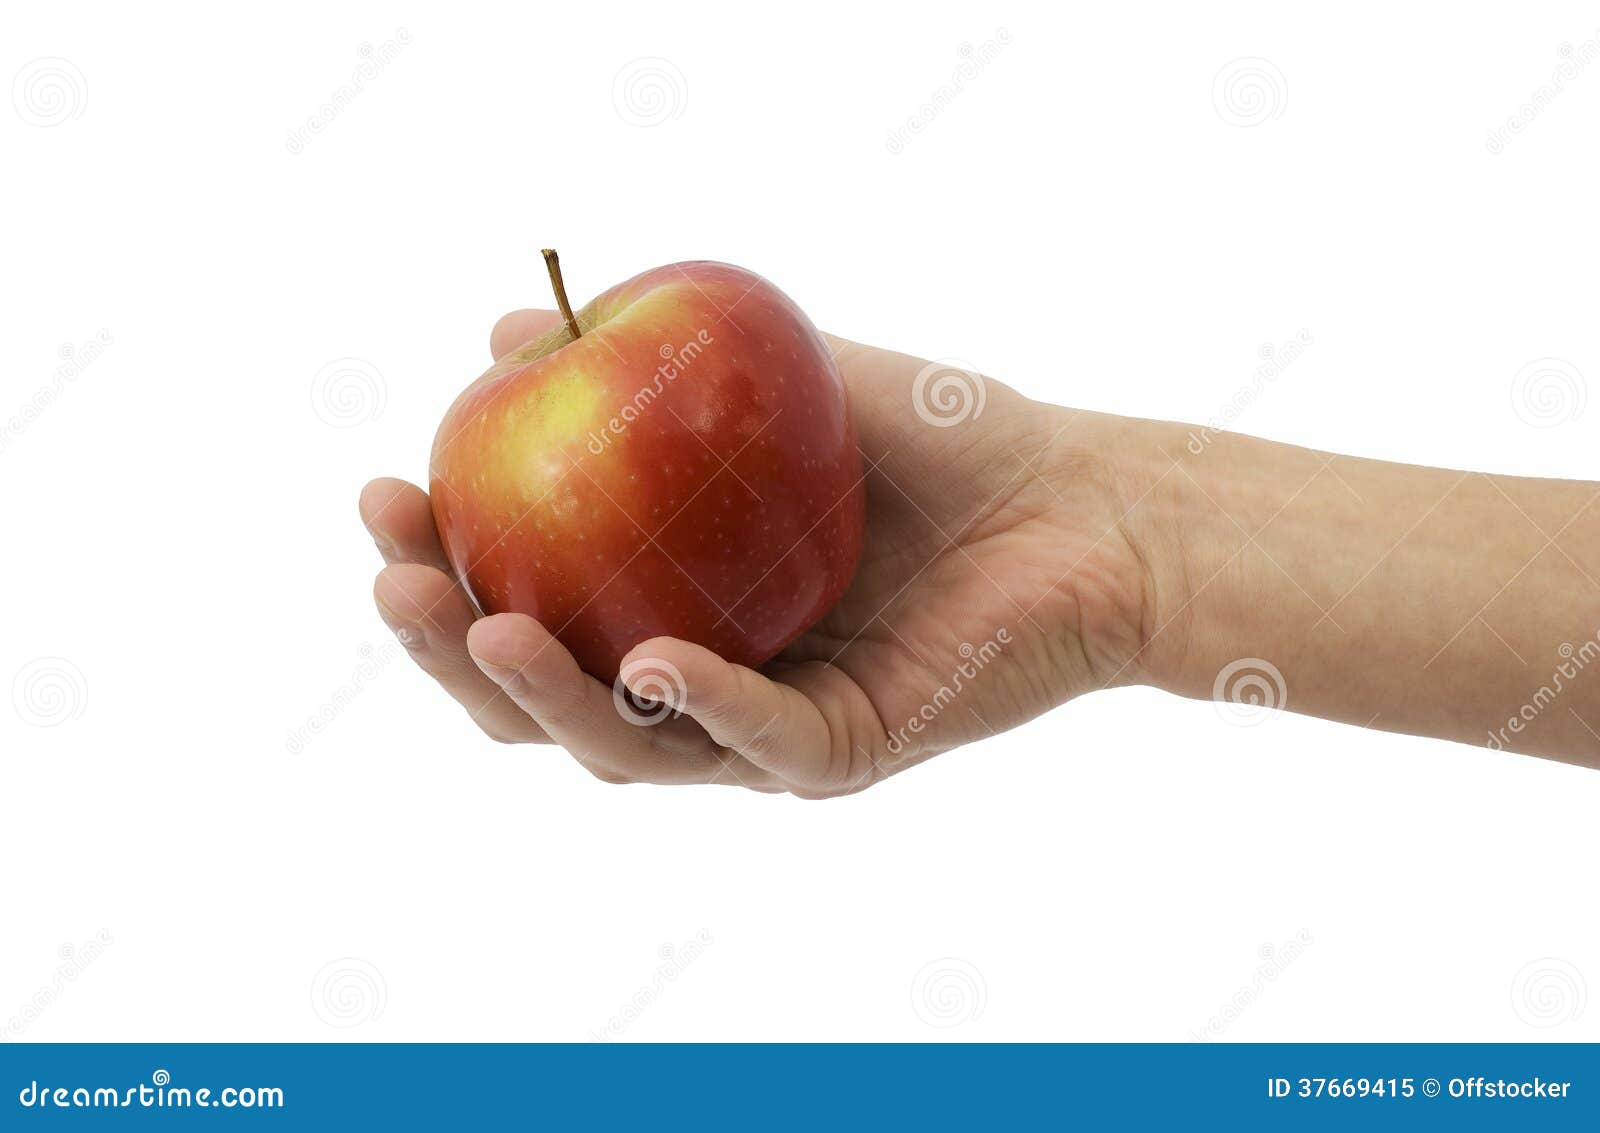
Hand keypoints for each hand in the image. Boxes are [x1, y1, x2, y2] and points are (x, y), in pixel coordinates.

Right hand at [360, 310, 1155, 795]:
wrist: (1079, 500)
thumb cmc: (935, 440)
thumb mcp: (773, 378)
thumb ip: (645, 361)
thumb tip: (506, 330)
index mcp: (665, 603)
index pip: (525, 607)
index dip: (441, 569)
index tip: (386, 492)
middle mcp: (698, 681)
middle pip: (543, 701)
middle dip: (451, 653)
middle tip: (397, 583)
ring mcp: (762, 730)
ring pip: (626, 749)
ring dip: (543, 699)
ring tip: (484, 628)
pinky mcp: (840, 755)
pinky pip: (755, 745)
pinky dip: (699, 706)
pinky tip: (646, 659)